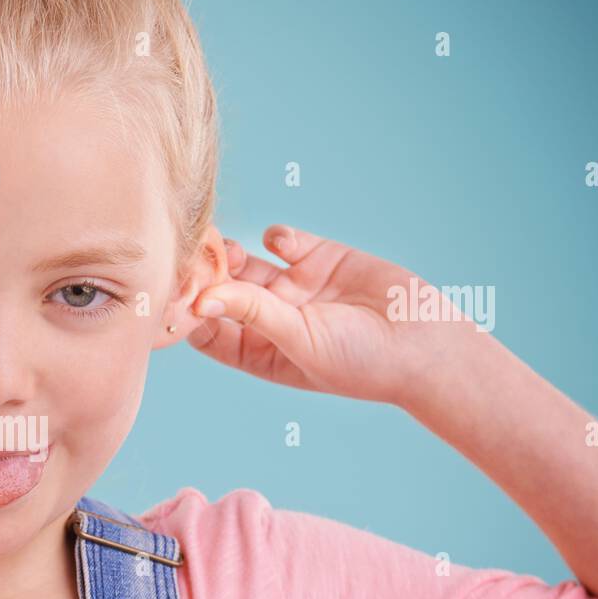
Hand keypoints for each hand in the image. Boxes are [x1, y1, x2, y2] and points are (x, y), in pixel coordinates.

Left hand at [187, 225, 481, 405]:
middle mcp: (269, 318)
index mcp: (256, 351)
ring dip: (232, 252)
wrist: (425, 345)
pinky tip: (280, 243)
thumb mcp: (299, 340)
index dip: (187, 311)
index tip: (172, 293)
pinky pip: (284, 241)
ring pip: (246, 263)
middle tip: (191, 257)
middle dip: (204, 274)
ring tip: (226, 246)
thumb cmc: (361, 362)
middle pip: (220, 291)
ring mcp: (293, 287)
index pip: (206, 329)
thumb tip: (201, 298)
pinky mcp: (320, 259)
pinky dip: (276, 237)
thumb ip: (251, 312)